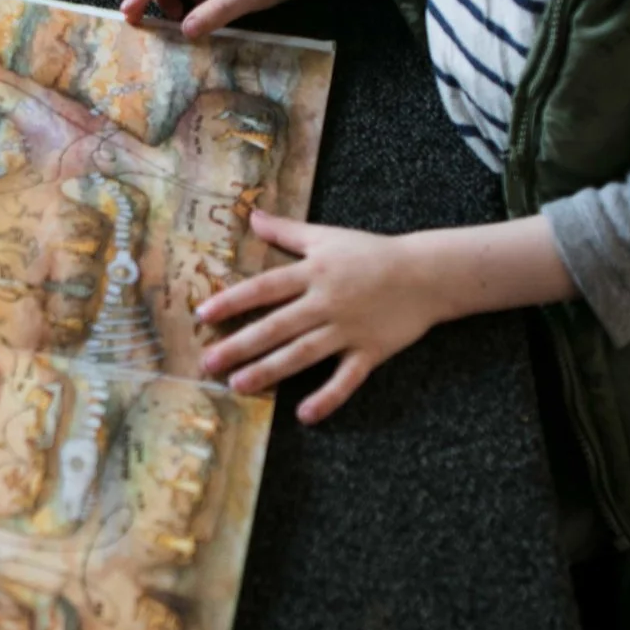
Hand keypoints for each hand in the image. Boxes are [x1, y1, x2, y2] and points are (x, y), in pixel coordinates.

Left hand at [195, 210, 443, 423]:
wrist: (426, 273)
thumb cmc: (371, 252)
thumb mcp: (327, 235)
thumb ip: (286, 231)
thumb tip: (251, 215)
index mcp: (313, 272)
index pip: (265, 288)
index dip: (233, 300)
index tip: (203, 314)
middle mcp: (326, 301)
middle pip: (277, 326)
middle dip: (241, 345)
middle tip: (209, 362)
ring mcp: (348, 329)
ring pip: (303, 353)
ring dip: (270, 370)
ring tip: (239, 385)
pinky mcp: (370, 351)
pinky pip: (347, 378)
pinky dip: (328, 397)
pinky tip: (305, 414)